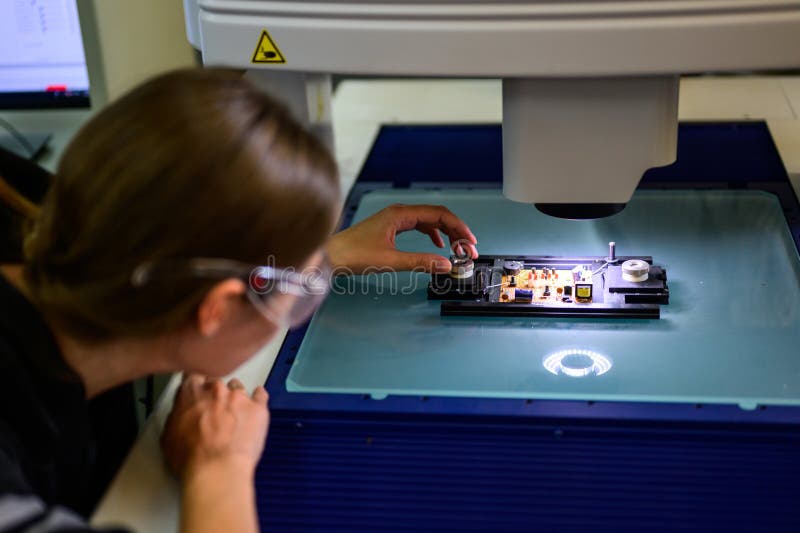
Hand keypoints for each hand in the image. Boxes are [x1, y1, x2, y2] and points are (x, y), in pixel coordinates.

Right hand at [161, 374, 269, 480]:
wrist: (216, 469)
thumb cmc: (192, 458)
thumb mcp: (168, 436)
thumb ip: (176, 416)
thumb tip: (179, 415)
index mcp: (191, 392)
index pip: (193, 375)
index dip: (195, 384)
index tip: (197, 390)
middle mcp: (216, 389)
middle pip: (216, 382)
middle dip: (215, 394)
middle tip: (214, 410)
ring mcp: (239, 396)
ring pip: (238, 387)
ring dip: (235, 398)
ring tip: (234, 416)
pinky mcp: (257, 408)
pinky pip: (261, 395)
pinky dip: (258, 399)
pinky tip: (255, 405)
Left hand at [326, 204, 477, 273]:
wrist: (330, 256)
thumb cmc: (352, 255)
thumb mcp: (391, 261)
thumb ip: (421, 263)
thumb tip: (445, 264)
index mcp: (400, 215)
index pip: (439, 215)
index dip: (458, 228)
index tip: (470, 242)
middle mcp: (399, 213)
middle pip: (436, 216)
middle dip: (455, 231)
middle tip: (468, 249)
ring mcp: (394, 220)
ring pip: (428, 221)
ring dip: (445, 233)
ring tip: (457, 248)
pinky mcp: (390, 229)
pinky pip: (418, 226)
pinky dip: (432, 234)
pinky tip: (437, 245)